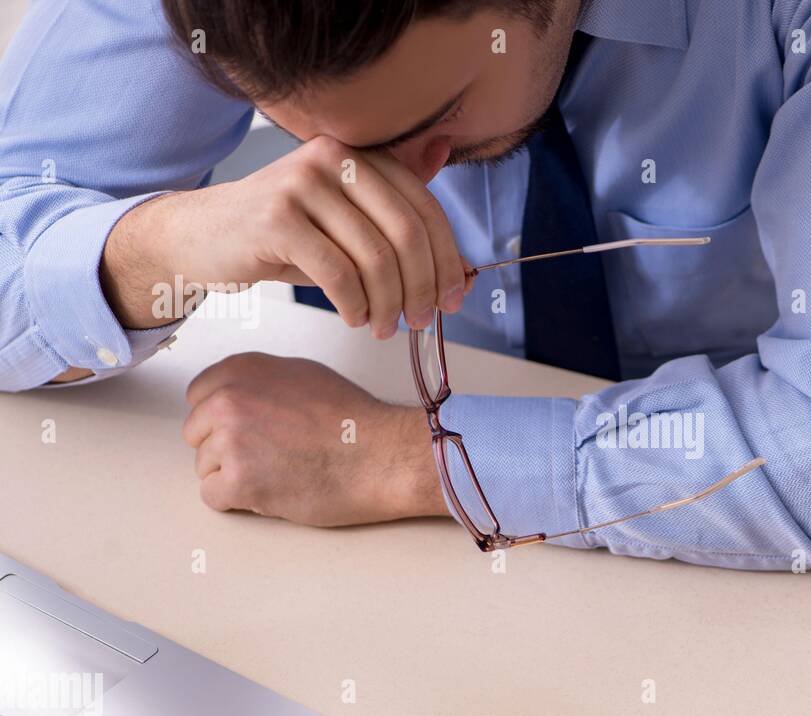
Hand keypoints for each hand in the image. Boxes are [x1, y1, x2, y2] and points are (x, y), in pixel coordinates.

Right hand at [104, 136, 474, 338]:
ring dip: (389, 303)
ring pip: (375, 257)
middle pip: (406, 233)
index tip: (453, 299)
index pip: (425, 208)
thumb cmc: (285, 238)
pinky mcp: (276, 217)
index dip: (448, 259)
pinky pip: (338, 273)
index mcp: (361, 156)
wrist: (202, 235)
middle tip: (420, 321)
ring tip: (384, 327)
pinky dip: (355, 305)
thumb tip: (470, 271)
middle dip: (422, 286)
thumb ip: (402, 236)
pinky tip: (355, 318)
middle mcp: (335, 158)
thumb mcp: (349, 229)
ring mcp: (303, 183)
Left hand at [182, 352, 444, 525]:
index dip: (223, 418)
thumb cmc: (354, 421)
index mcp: (243, 369)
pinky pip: (213, 496)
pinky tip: (273, 491)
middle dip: (226, 448)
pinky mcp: (239, 481)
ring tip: (281, 473)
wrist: (383, 456)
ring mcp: (231, 440)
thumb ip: (260, 382)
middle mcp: (229, 399)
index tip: (250, 429)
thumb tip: (236, 396)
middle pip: (197, 433)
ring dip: (236, 475)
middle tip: (271, 455)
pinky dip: (239, 501)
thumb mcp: (304, 376)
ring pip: (206, 467)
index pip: (199, 396)